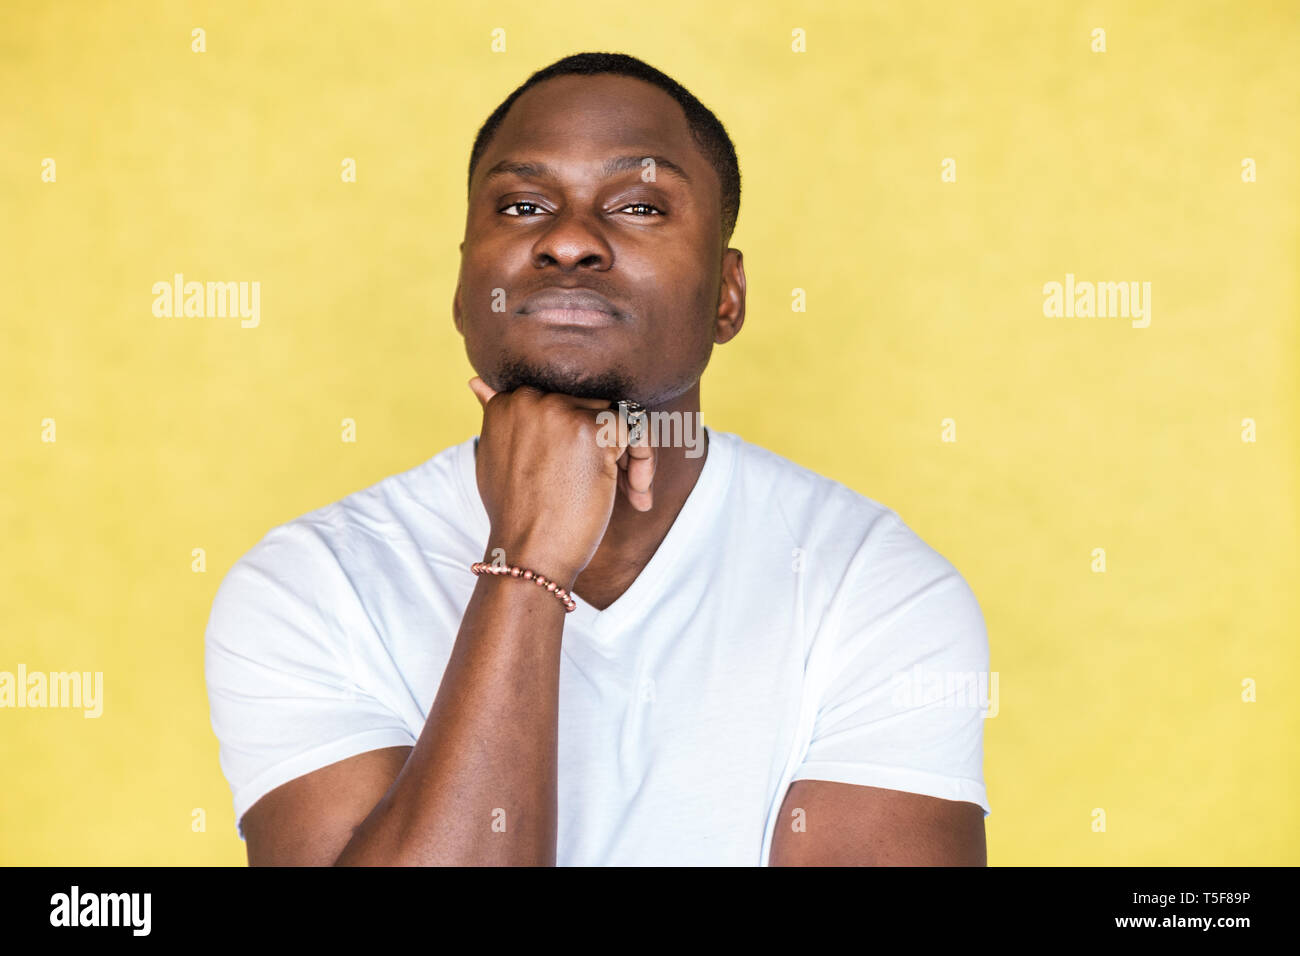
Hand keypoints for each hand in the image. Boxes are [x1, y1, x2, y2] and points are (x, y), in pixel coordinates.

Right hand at [468, 376, 654, 586]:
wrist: (527, 554)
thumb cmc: (516, 515)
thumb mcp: (495, 458)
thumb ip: (500, 418)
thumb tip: (476, 381)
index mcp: (508, 400)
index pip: (565, 400)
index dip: (580, 435)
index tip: (580, 471)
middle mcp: (529, 397)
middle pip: (593, 405)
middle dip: (608, 444)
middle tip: (613, 484)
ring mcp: (559, 411)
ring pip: (617, 416)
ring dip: (630, 453)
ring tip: (630, 491)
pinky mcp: (591, 430)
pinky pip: (637, 430)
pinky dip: (645, 462)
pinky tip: (637, 497)